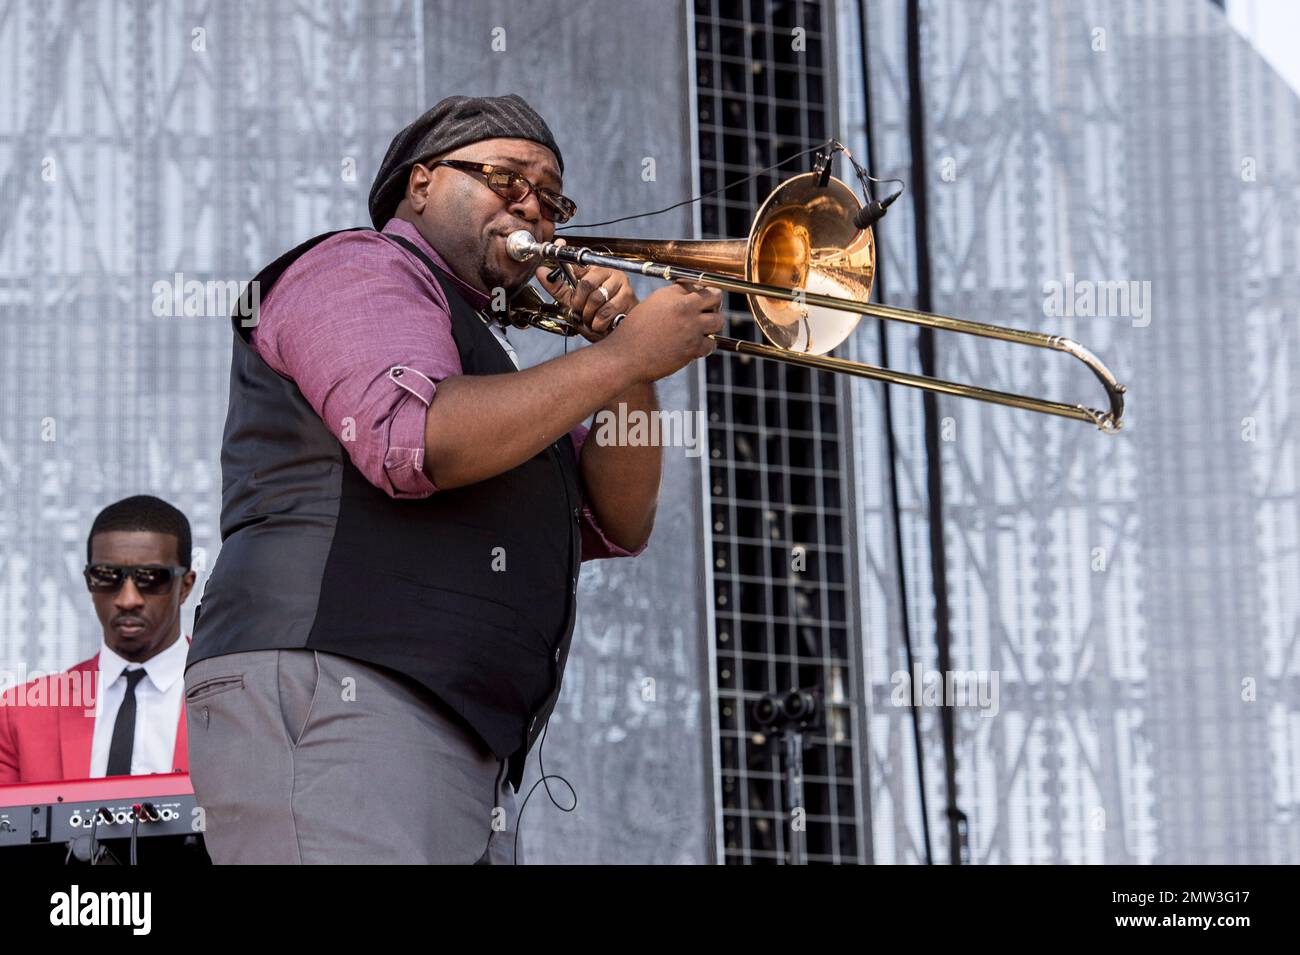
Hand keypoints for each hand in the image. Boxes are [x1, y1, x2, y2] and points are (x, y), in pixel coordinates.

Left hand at [534, 241, 638, 342]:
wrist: (618, 332)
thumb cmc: (598, 316)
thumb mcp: (574, 302)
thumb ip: (558, 287)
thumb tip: (541, 271)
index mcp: (597, 270)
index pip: (578, 260)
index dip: (565, 252)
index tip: (558, 243)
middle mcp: (610, 273)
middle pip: (586, 283)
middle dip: (579, 304)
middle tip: (580, 311)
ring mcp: (621, 284)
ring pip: (596, 299)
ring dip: (589, 316)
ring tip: (592, 319)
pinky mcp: (628, 298)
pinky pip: (605, 312)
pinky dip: (598, 324)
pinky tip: (601, 324)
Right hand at [605, 281, 724, 382]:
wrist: (624, 357)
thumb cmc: (631, 335)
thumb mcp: (647, 307)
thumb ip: (668, 301)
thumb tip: (686, 300)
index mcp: (669, 294)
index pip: (696, 284)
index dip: (699, 293)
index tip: (698, 300)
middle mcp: (683, 307)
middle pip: (715, 296)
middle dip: (714, 303)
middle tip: (709, 311)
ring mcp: (691, 327)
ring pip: (719, 320)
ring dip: (713, 325)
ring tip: (703, 330)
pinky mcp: (693, 347)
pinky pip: (712, 343)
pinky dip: (706, 346)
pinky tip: (696, 346)